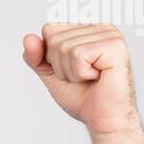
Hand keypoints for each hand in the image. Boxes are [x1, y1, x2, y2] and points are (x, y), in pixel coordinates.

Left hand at [23, 22, 140, 134]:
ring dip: (71, 71)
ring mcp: (110, 34)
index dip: (51, 56)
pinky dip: (81, 73)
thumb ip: (36, 55)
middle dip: (61, 65)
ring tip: (90, 78)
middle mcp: (101, 26)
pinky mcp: (115, 46)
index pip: (50, 29)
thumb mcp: (50, 73)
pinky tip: (97, 77)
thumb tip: (28, 38)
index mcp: (88, 27)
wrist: (102, 118)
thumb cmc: (82, 95)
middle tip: (82, 76)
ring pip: (65, 47)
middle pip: (55, 38)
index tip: (71, 67)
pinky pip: (78, 54)